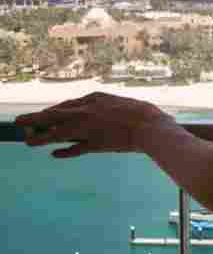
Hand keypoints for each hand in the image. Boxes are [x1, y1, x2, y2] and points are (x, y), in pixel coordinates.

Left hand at [16, 93, 176, 158]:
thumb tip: (90, 107)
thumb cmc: (139, 114)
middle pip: (53, 116)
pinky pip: (74, 149)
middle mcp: (86, 112)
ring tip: (27, 141)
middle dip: (34, 120)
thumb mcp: (116, 103)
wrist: (152, 126)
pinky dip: (64, 152)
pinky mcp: (94, 144)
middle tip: (19, 123)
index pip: (63, 106)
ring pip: (57, 132)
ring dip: (40, 137)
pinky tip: (54, 154)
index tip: (38, 118)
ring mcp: (89, 128)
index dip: (48, 113)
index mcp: (93, 99)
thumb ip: (100, 106)